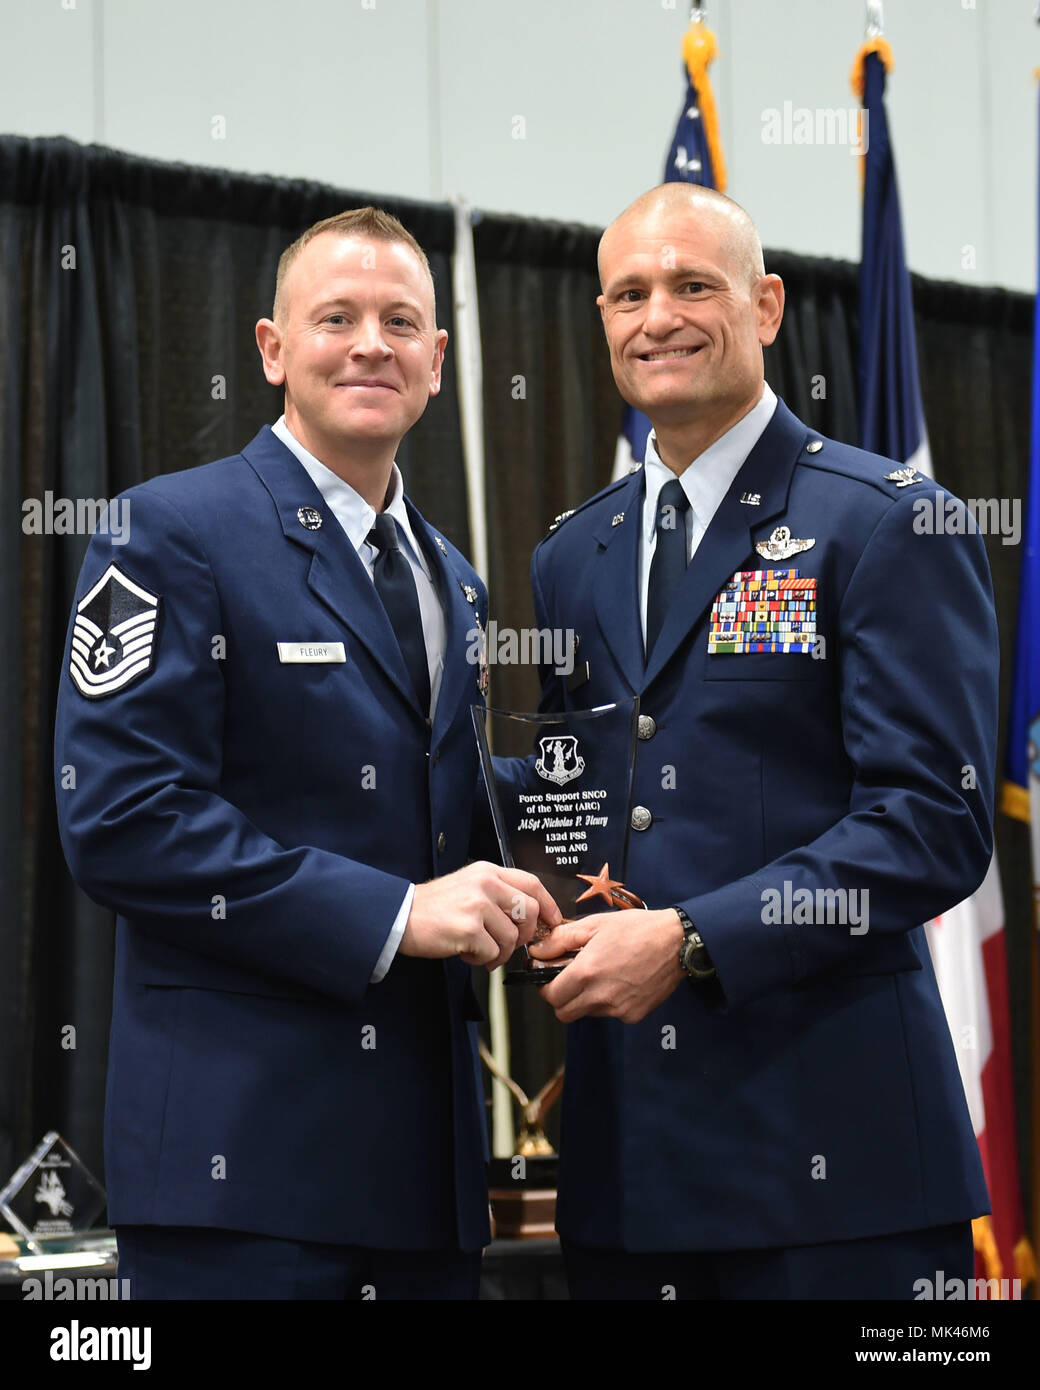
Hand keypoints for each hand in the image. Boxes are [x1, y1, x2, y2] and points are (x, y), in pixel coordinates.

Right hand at [403, 862, 561, 969]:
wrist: (399, 916)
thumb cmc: (433, 907)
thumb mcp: (468, 886)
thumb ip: (497, 895)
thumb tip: (529, 917)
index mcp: (488, 871)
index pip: (532, 883)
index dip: (548, 904)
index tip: (553, 921)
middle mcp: (485, 884)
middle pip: (529, 911)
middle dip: (524, 935)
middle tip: (508, 945)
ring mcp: (477, 905)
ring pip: (512, 937)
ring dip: (499, 952)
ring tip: (478, 950)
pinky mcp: (468, 928)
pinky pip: (492, 953)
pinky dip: (481, 959)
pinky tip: (465, 953)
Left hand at [529, 908, 684, 1022]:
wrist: (677, 942)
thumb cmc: (637, 929)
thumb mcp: (595, 925)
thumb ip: (561, 939)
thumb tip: (538, 951)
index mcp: (586, 973)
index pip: (551, 996)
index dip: (547, 987)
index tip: (552, 977)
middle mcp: (600, 996)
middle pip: (565, 1013)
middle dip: (563, 999)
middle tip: (571, 980)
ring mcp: (618, 1009)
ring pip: (587, 1013)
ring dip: (586, 1000)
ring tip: (602, 975)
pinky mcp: (634, 1015)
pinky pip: (611, 1014)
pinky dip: (609, 1003)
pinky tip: (621, 981)